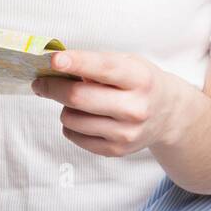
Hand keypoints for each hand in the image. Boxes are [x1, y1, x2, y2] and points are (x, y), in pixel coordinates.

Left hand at [30, 50, 181, 156]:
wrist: (169, 114)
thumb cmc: (142, 83)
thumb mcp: (128, 63)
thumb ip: (96, 63)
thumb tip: (56, 68)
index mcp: (140, 79)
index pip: (103, 68)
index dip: (76, 62)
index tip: (53, 59)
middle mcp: (135, 107)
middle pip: (79, 97)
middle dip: (52, 87)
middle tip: (41, 82)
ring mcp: (126, 133)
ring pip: (71, 119)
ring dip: (64, 107)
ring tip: (75, 101)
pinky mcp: (116, 150)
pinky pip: (74, 136)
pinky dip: (70, 124)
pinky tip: (82, 116)